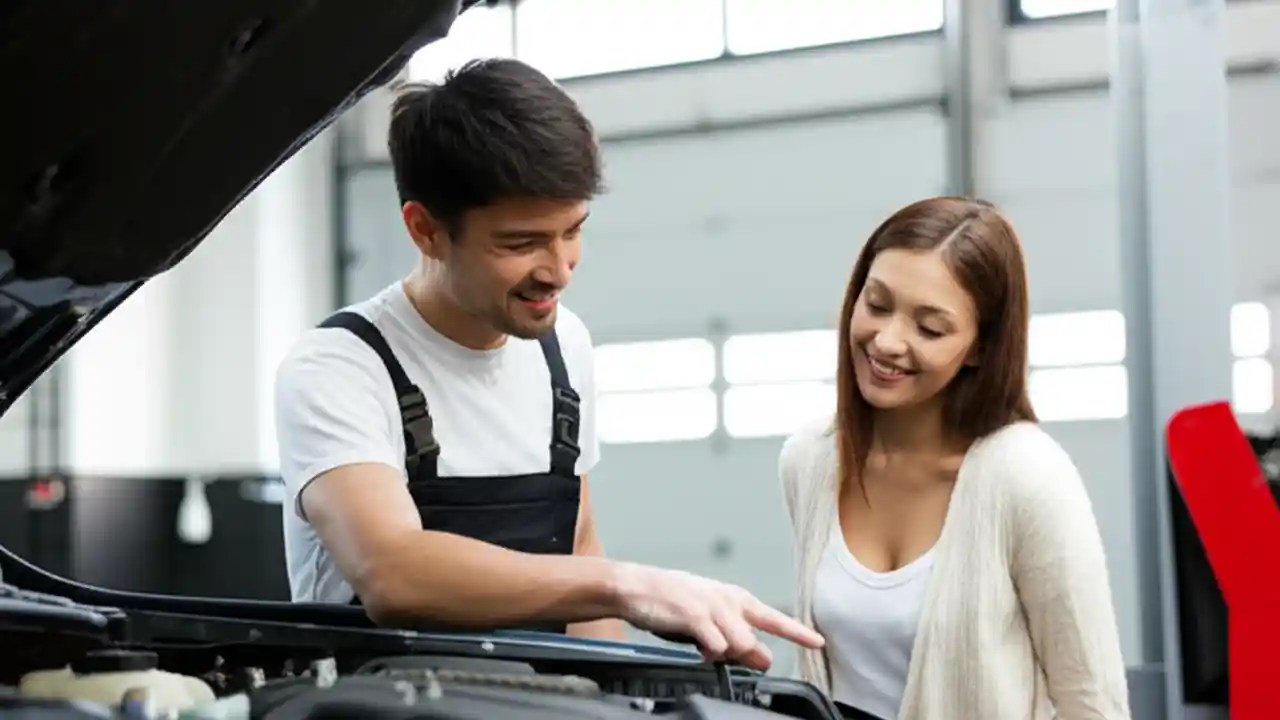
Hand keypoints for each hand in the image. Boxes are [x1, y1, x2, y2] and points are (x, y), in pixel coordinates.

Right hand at [609, 562, 823, 670]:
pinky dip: (707, 653)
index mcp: (735, 599)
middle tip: (716, 648)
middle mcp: (728, 600)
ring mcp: (712, 606)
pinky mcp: (694, 614)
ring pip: (737, 645)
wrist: (636, 587)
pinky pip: (715, 646)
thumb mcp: (710, 621)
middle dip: (740, 655)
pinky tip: (696, 645)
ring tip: (700, 642)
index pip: (774, 618)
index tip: (819, 642)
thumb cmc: (672, 603)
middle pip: (752, 642)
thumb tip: (763, 658)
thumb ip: (737, 639)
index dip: (798, 632)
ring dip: (720, 653)